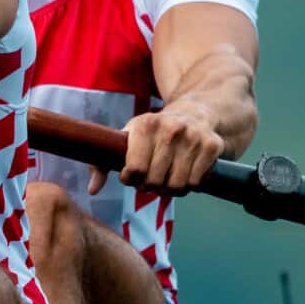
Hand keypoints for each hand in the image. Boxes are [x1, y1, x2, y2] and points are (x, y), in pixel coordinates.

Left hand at [89, 105, 223, 195]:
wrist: (197, 113)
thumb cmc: (155, 132)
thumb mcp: (129, 138)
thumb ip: (103, 163)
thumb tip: (93, 190)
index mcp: (145, 125)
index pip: (134, 170)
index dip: (131, 180)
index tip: (132, 175)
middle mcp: (170, 128)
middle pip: (154, 181)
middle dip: (150, 186)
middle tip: (151, 180)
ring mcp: (193, 137)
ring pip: (176, 186)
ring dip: (170, 190)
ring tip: (167, 179)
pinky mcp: (211, 146)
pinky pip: (196, 183)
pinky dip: (189, 186)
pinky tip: (185, 175)